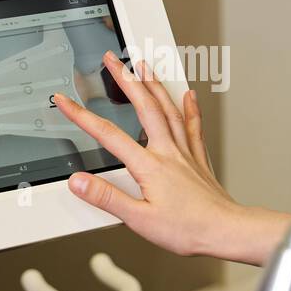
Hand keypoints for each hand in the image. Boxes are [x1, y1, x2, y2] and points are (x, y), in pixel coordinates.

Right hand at [53, 51, 268, 259]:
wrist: (225, 231)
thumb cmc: (187, 229)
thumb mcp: (138, 219)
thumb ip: (106, 197)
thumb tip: (79, 181)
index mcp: (149, 166)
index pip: (107, 135)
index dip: (81, 115)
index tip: (65, 100)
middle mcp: (168, 152)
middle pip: (143, 106)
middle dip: (125, 79)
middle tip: (112, 60)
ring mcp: (185, 152)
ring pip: (168, 109)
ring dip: (153, 84)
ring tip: (143, 66)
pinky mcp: (198, 159)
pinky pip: (192, 126)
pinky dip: (189, 107)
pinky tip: (189, 94)